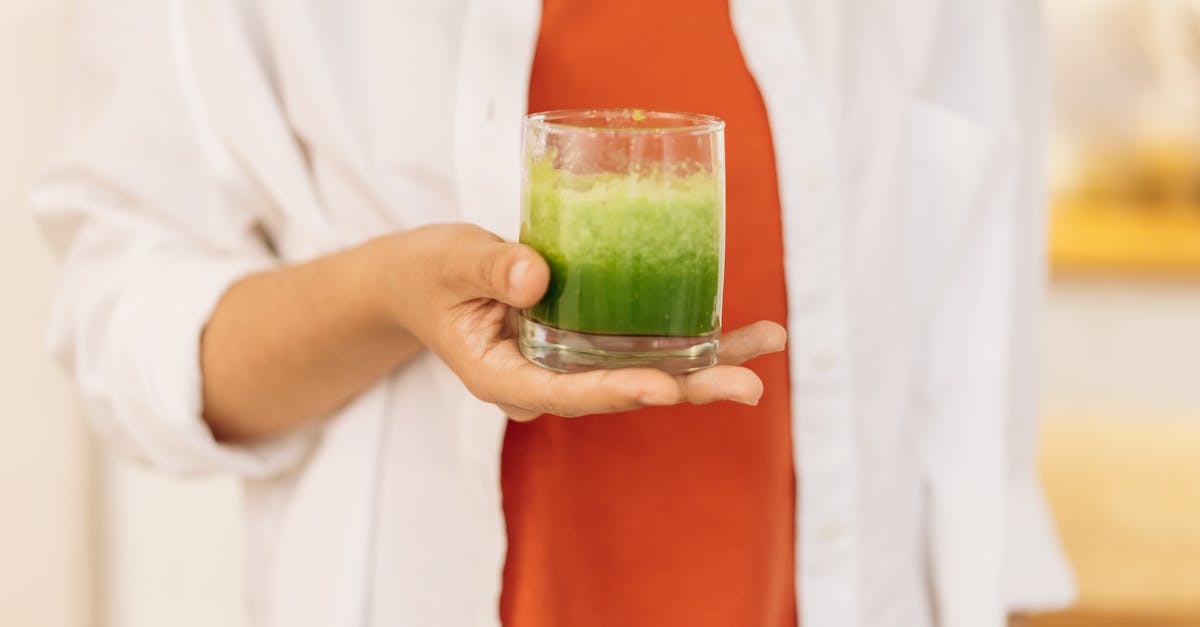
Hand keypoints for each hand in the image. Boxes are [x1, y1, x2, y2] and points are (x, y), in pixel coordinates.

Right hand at [380, 223, 786, 420]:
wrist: (421, 279)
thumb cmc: (429, 272)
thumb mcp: (449, 262)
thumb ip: (487, 267)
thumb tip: (536, 275)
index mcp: (504, 379)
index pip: (565, 395)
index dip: (615, 392)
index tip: (662, 388)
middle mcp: (546, 382)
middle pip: (623, 393)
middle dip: (687, 389)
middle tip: (748, 387)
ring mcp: (571, 365)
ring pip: (646, 373)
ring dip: (708, 364)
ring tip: (768, 344)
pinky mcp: (588, 342)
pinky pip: (644, 346)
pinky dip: (693, 336)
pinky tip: (744, 329)